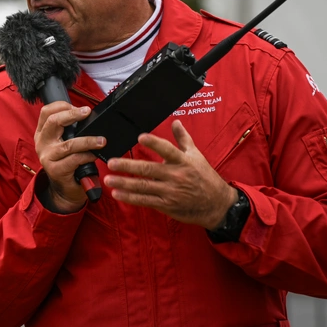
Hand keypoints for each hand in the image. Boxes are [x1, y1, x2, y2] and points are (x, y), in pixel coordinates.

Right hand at [35, 101, 105, 213]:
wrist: (65, 188)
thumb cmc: (68, 162)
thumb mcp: (64, 142)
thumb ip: (70, 129)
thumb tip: (88, 115)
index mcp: (42, 132)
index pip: (46, 112)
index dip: (62, 106)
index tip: (80, 108)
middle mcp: (42, 142)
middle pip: (53, 121)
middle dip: (73, 114)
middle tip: (87, 112)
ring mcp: (47, 157)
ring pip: (68, 144)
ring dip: (88, 140)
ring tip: (102, 140)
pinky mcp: (55, 170)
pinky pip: (74, 159)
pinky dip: (87, 156)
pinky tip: (94, 155)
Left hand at [102, 120, 236, 228]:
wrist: (217, 205)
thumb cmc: (205, 177)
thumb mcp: (197, 155)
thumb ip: (183, 138)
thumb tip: (175, 122)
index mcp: (182, 161)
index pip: (167, 149)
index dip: (154, 143)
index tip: (140, 137)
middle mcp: (175, 176)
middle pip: (149, 169)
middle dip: (128, 166)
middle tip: (112, 162)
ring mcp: (170, 192)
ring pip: (144, 186)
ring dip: (124, 183)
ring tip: (108, 179)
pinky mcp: (166, 204)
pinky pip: (145, 200)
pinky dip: (130, 198)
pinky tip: (117, 194)